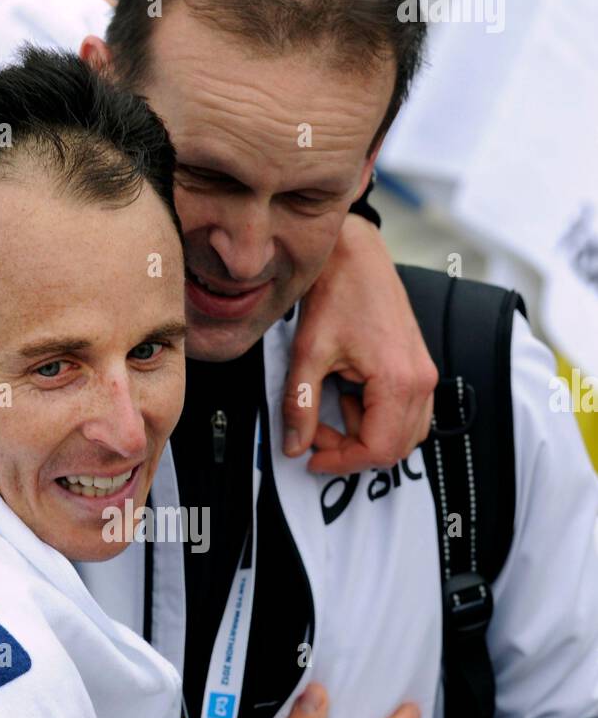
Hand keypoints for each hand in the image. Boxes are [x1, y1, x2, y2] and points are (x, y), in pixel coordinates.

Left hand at [282, 214, 436, 472]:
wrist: (356, 256)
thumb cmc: (338, 293)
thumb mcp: (309, 354)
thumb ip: (300, 405)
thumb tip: (293, 445)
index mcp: (399, 380)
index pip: (379, 449)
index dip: (342, 462)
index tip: (312, 458)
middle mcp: (421, 381)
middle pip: (394, 448)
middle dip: (351, 451)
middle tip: (315, 434)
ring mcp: (424, 375)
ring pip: (403, 435)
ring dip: (364, 437)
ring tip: (330, 411)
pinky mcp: (419, 369)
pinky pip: (407, 415)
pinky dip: (376, 420)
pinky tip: (348, 397)